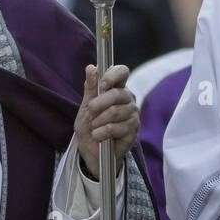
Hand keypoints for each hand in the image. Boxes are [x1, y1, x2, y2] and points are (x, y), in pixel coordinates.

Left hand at [75, 64, 138, 180]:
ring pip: (115, 112)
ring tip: (94, 128)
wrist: (92, 152)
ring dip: (98, 121)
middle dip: (97, 104)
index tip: (102, 85)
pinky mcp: (134, 130)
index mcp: (117, 88)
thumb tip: (91, 67)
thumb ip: (90, 88)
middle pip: (116, 94)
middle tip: (89, 113)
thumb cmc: (90, 127)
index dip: (113, 75)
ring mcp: (133, 114)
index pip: (122, 72)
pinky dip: (102, 132)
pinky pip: (116, 127)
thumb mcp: (85, 107)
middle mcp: (128, 99)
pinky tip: (98, 136)